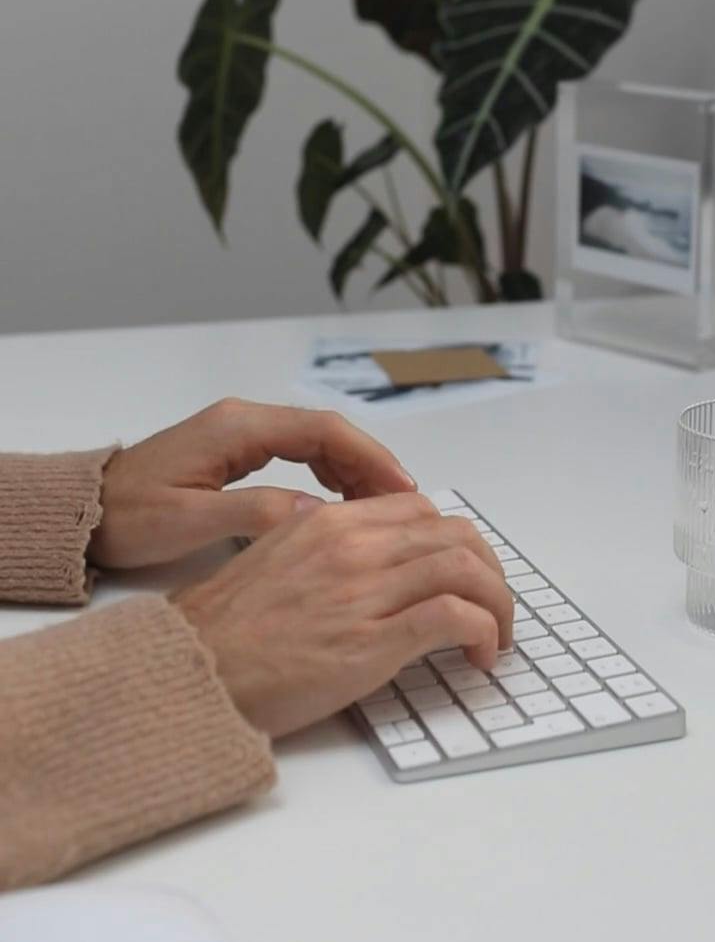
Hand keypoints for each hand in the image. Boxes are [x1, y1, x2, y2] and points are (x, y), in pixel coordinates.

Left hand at [89, 398, 414, 568]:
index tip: (401, 488)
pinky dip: (326, 475)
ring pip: (313, 443)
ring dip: (351, 471)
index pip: (322, 430)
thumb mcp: (189, 522)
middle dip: (368, 464)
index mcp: (237, 427)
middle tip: (404, 505)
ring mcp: (238, 433)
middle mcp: (242, 419)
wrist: (83, 514)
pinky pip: (295, 454)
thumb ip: (256, 513)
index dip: (369, 456)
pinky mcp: (233, 450)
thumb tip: (320, 517)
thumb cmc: (127, 517)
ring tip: (381, 510)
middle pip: (325, 432)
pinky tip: (340, 506)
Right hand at [173, 491, 512, 737]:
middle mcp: (353, 546)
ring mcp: (364, 592)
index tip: (462, 573)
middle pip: (455, 535)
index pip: (419, 512)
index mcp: (328, 522)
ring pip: (466, 570)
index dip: (453, 543)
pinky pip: (454, 617)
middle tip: (492, 605)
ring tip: (496, 635)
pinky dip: (483, 631)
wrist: (192, 672)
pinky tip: (480, 654)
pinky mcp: (372, 641)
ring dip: (496, 603)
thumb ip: (325, 549)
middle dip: (488, 571)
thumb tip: (369, 564)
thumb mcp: (275, 561)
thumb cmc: (224, 631)